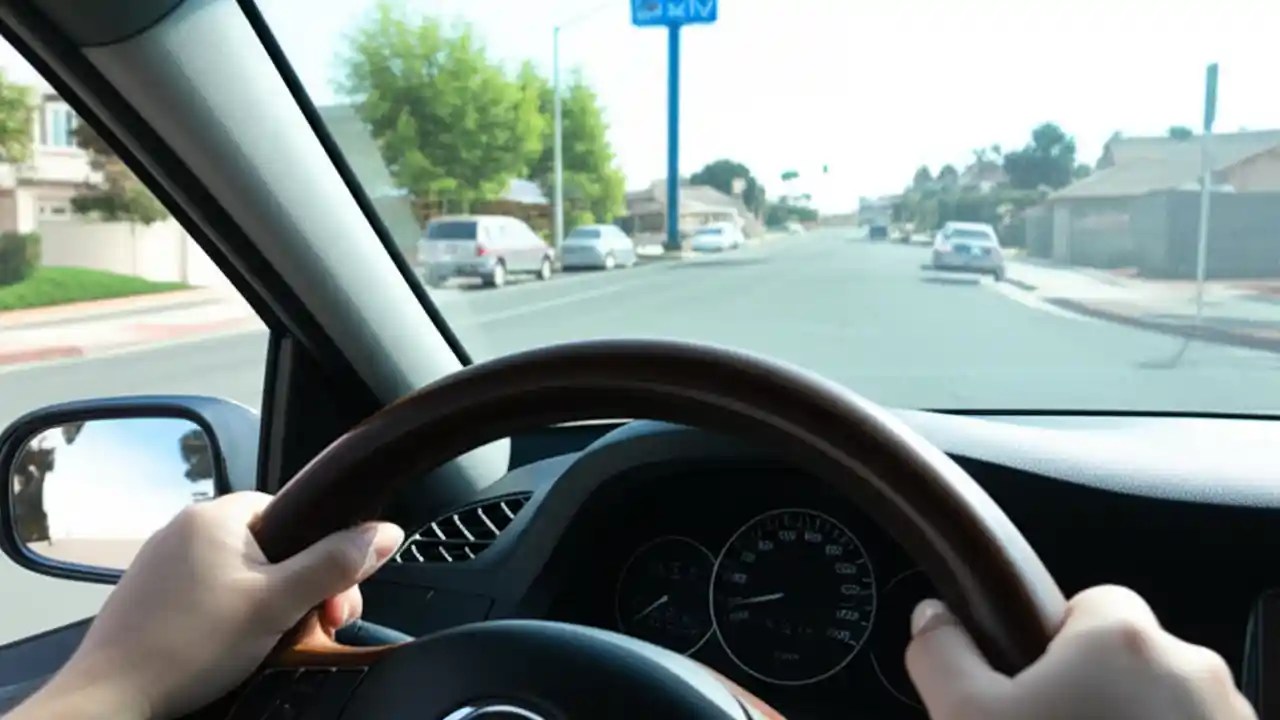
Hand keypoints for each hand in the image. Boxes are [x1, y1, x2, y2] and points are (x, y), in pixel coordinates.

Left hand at [10, 492, 403, 719]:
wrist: (110, 700)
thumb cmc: (186, 648)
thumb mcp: (279, 604)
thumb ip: (336, 565)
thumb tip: (384, 532)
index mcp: (219, 514)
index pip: (296, 514)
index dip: (326, 557)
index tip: (335, 601)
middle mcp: (188, 527)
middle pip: (275, 547)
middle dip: (304, 588)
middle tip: (314, 628)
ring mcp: (166, 561)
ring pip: (246, 574)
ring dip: (273, 606)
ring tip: (273, 643)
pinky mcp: (154, 594)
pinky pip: (214, 592)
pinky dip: (236, 616)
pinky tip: (237, 647)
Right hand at [907, 584, 1256, 719]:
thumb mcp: (967, 718)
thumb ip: (942, 655)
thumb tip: (934, 618)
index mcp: (1122, 638)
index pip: (1089, 602)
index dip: (1052, 645)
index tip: (1033, 691)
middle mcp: (1192, 670)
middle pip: (1130, 660)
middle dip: (1094, 695)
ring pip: (1166, 708)